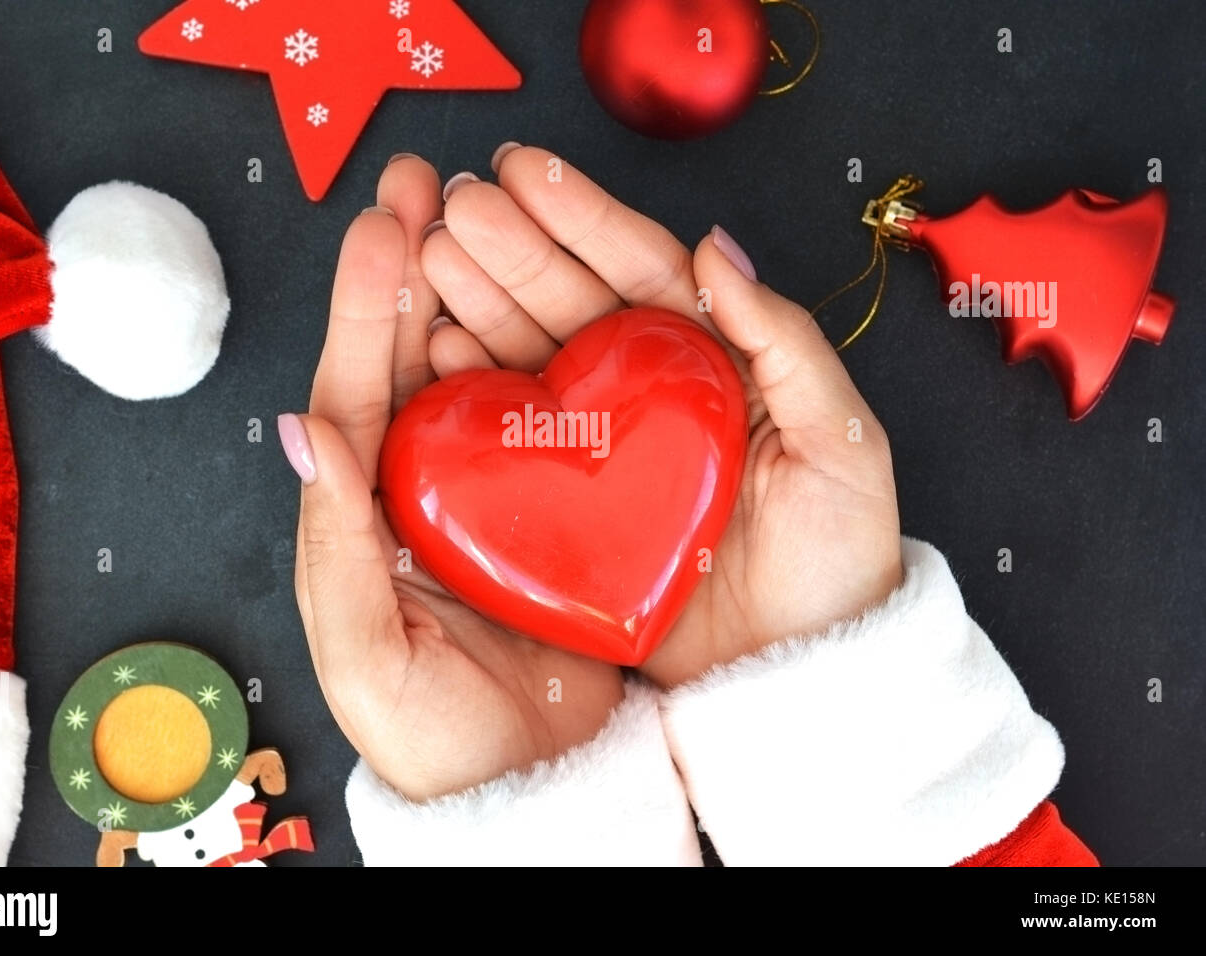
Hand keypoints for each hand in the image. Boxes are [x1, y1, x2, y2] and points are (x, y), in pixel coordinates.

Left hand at [287, 156, 623, 801]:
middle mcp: (419, 492)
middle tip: (424, 185)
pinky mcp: (549, 509)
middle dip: (410, 270)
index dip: (365, 307)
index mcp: (362, 519)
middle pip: (408, 362)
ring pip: (472, 374)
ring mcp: (487, 495)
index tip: (383, 224)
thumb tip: (302, 429)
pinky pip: (539, 418)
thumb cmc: (435, 742)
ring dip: (469, 292)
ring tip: (475, 217)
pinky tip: (547, 306)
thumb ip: (335, 548)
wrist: (534, 796)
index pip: (356, 392)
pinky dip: (539, 356)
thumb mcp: (367, 655)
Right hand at [420, 144, 902, 687]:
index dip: (582, 217)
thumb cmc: (838, 557)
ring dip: (479, 302)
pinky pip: (515, 434)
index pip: (642, 271)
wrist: (800, 671)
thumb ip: (787, 344)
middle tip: (453, 205)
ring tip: (427, 259)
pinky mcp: (571, 501)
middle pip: (571, 302)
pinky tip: (436, 350)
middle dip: (512, 248)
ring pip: (533, 355)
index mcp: (713, 363)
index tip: (523, 171)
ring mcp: (604, 444)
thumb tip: (717, 249)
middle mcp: (649, 391)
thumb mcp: (843, 441)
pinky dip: (473, 388)